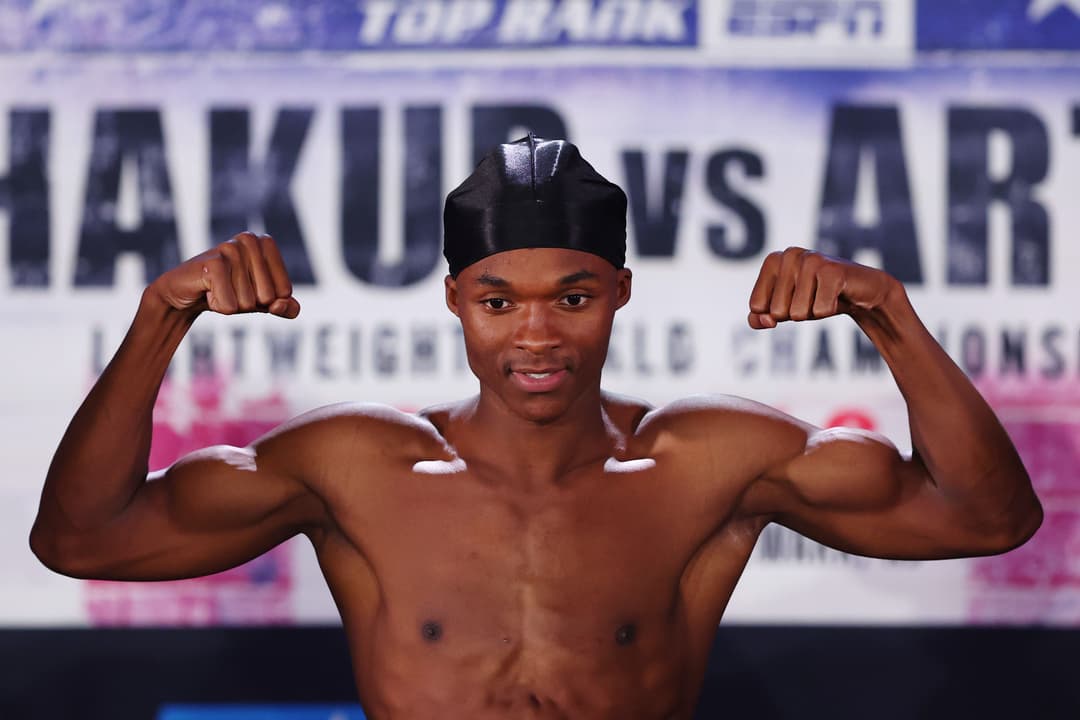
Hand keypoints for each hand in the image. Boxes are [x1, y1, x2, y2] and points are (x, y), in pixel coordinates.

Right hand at [148, 232, 299, 318]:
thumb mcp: (264, 303)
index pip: (285, 291)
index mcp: (266, 243)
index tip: (248, 289)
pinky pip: (229, 304)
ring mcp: (230, 248)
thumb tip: (280, 304)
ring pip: (247, 302)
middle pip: (268, 296)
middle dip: (249, 303)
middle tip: (230, 289)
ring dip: (231, 304)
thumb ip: (288, 308)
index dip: (267, 301)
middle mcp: (250, 239)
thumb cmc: (230, 293)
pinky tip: (207, 292)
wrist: (188, 295)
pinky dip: (219, 306)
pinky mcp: (212, 263)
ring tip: (217, 289)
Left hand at [747, 247, 897, 328]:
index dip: (776, 313)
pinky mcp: (833, 271)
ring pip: (796, 313)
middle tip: (813, 297)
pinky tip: (837, 297)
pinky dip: (828, 311)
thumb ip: (759, 318)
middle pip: (777, 311)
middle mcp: (789, 254)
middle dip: (795, 313)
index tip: (794, 298)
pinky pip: (819, 311)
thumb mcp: (782, 309)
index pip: (757, 306)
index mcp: (772, 260)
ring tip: (824, 296)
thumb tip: (766, 320)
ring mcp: (811, 260)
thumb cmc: (815, 297)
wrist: (858, 292)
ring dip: (812, 312)